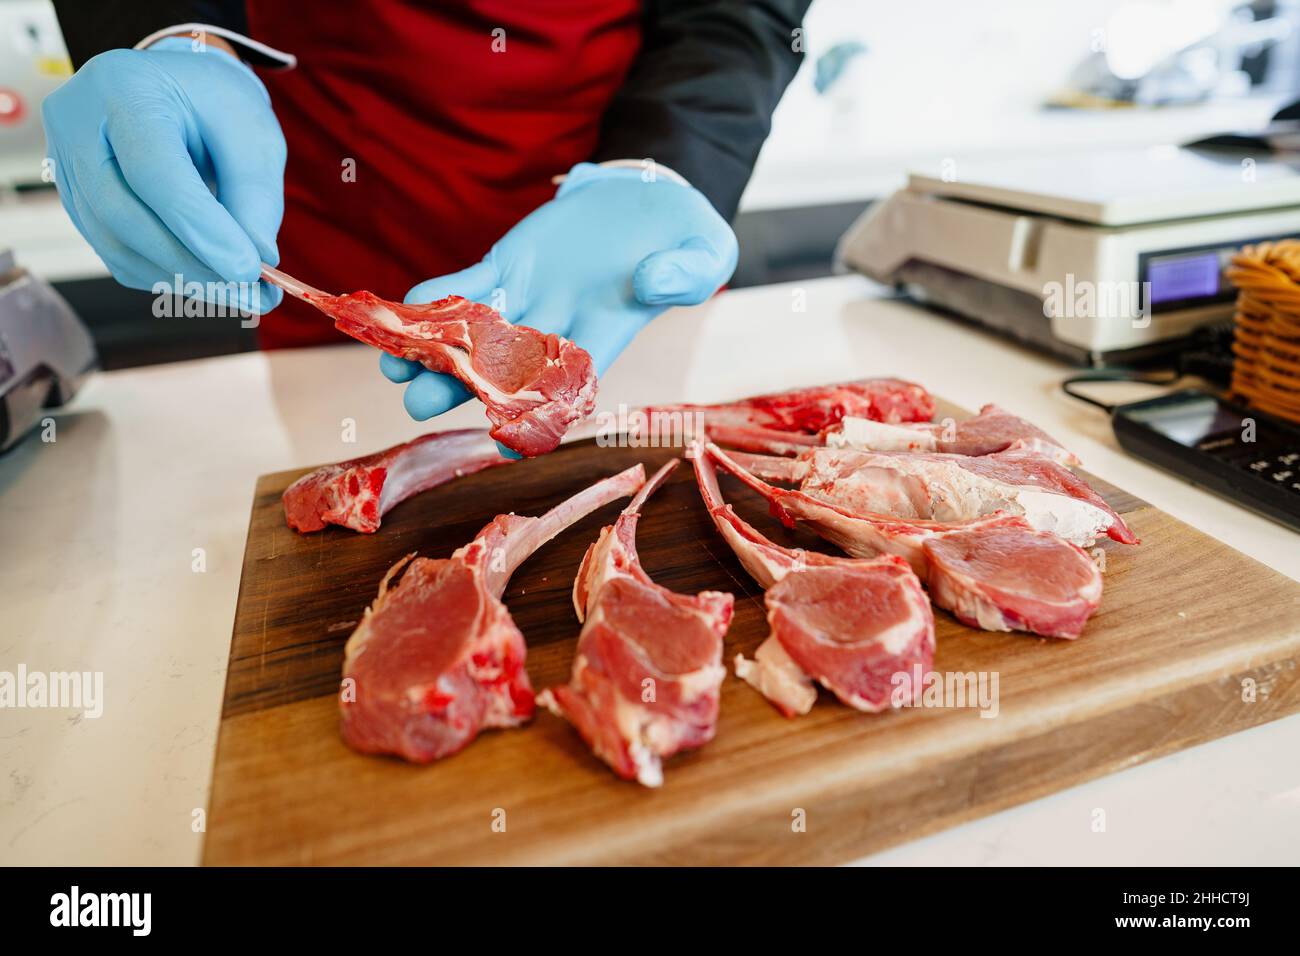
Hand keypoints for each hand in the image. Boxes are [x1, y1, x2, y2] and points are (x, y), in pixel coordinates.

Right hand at [41, 36, 285, 313]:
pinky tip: (204, 275)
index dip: (200, 227)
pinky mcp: (74, 199)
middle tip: (248, 291)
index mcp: (124, 89)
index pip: (153, 170)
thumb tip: (257, 260)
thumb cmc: (215, 104)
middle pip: (122, 213)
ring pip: (114, 242)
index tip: (247, 270)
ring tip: (237, 290)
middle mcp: (78, 124)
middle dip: (189, 262)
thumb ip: (255, 195)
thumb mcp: (251, 132)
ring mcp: (65, 164)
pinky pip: (114, 253)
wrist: (174, 91)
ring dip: (180, 276)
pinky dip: (163, 273)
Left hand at [381, 161, 737, 422]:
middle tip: (418, 406)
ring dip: (434, 350)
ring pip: (476, 334)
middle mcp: (561, 327)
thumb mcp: (706, 249)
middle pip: (505, 368)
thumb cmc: (686, 234)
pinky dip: (440, 296)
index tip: (505, 442)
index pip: (567, 384)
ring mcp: (530, 297)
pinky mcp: (510, 265)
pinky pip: (470, 285)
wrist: (652, 196)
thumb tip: (655, 282)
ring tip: (392, 365)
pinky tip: (407, 306)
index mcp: (607, 335)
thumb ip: (689, 272)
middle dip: (461, 388)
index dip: (536, 414)